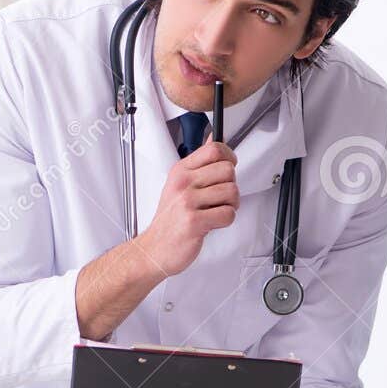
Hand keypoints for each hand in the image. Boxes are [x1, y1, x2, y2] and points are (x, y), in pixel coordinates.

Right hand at [135, 141, 238, 277]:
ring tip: (216, 211)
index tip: (228, 166)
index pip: (214, 149)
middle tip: (221, 197)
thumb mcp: (178, 185)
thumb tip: (212, 138)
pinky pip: (228, 214)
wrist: (154, 248)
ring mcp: (187, 201)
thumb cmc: (169, 219)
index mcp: (180, 171)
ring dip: (231, 205)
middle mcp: (183, 183)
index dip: (229, 157)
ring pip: (232, 192)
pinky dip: (226, 221)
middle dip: (231, 185)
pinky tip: (213, 222)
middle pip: (228, 170)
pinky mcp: (194, 221)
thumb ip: (198, 164)